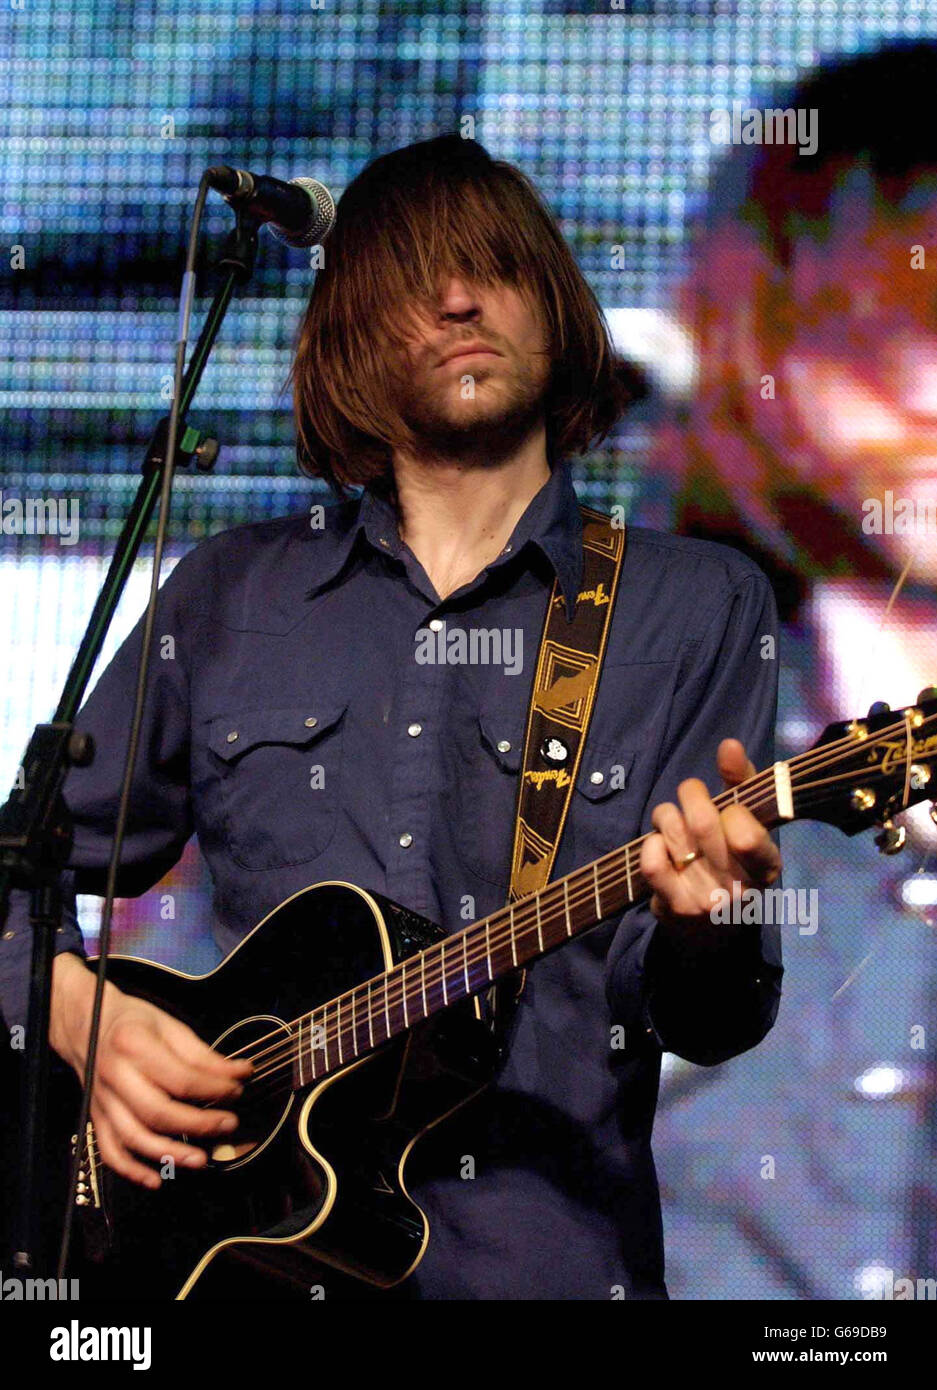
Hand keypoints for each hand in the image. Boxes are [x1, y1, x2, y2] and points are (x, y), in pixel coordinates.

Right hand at [50, 952, 251, 1190]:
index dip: (214, 1090)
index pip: (181, 1078)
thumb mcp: (171, 1026)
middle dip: (198, 1124)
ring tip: (201, 1160)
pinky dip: (131, 1171)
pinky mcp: (96, 1118)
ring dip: (170, 1154)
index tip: (237, 1091)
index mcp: (134, 1045)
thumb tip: (240, 1074)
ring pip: (134, 1137)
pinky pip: (110, 1152)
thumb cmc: (134, 1024)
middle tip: (229, 1124)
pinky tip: (156, 1180)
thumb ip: (204, 1055)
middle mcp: (114, 1075)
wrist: (87, 1026)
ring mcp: (102, 1100)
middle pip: (158, 1112)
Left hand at [640, 738, 781, 958]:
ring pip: (672, 833)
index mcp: (767, 867)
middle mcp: (739, 889)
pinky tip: (659, 845)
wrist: (712, 932)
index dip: (730, 808)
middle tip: (690, 794)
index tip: (728, 808)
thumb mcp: (748, 824)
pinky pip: (650, 859)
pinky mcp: (672, 908)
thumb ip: (742, 782)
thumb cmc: (732, 863)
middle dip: (690, 794)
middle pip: (701, 822)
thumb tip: (728, 744)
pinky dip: (650, 842)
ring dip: (667, 815)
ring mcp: (704, 901)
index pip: (745, 831)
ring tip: (672, 820)